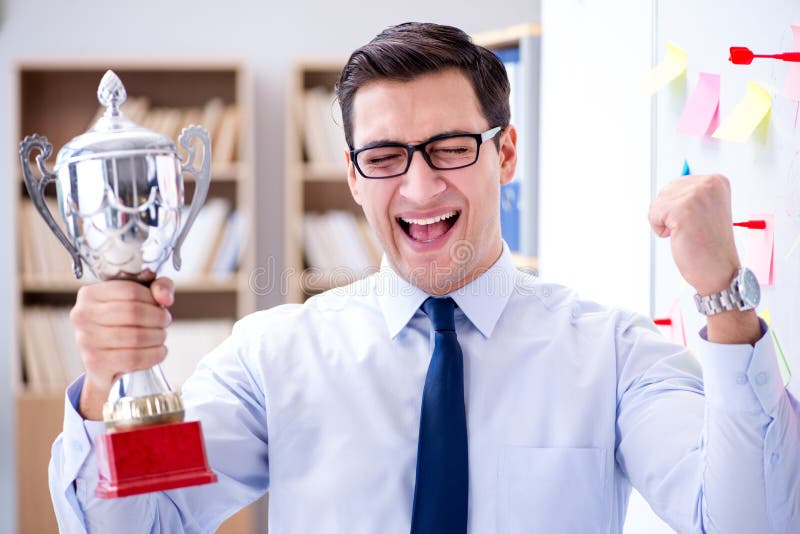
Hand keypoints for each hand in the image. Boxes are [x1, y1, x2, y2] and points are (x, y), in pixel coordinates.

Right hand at [71, 277, 173, 419]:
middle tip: (164, 323)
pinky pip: (133, 358)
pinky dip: (153, 355)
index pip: (130, 291)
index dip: (153, 299)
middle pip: (134, 313)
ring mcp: (85, 340)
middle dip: (158, 318)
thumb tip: (165, 297)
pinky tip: (159, 351)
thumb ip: (160, 287)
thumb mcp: (143, 298)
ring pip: (135, 337)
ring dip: (158, 337)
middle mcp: (82, 316)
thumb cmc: (125, 324)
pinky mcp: (95, 363)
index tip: (160, 307)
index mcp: (90, 294)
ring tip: (160, 337)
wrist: (106, 363)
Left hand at [648, 173, 739, 294]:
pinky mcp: (683, 209)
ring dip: (665, 222)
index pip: (676, 184)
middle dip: (670, 213)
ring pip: (658, 203)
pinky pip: (653, 214)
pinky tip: (679, 236)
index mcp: (716, 181)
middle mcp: (709, 184)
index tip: (696, 220)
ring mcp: (697, 195)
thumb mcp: (704, 208)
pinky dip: (659, 229)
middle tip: (691, 228)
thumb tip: (668, 189)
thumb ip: (689, 193)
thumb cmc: (709, 244)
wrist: (718, 269)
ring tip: (686, 232)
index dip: (677, 207)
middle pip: (665, 191)